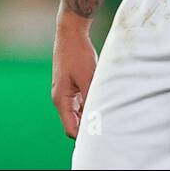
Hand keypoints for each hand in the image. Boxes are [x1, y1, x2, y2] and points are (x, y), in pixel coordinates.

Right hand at [51, 11, 96, 138]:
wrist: (71, 32)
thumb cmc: (78, 54)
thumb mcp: (88, 77)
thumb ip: (91, 99)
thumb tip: (97, 118)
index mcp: (61, 100)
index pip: (71, 129)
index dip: (85, 137)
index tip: (102, 138)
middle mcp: (61, 99)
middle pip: (74, 123)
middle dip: (89, 127)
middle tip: (108, 128)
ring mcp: (65, 93)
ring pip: (78, 113)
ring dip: (90, 115)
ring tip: (108, 115)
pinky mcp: (70, 86)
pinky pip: (80, 102)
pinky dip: (89, 104)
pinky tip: (103, 101)